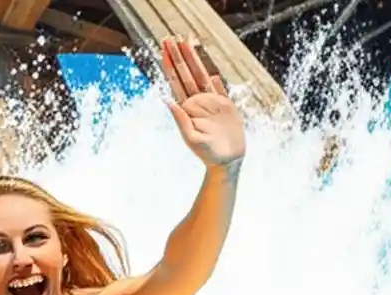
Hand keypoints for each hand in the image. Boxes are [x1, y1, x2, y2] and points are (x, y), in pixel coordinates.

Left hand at [160, 36, 244, 167]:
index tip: (162, 51)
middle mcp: (197, 102)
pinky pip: (220, 90)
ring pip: (201, 76)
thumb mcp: (191, 138)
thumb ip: (181, 119)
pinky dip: (215, 82)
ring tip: (187, 43)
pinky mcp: (226, 107)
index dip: (169, 66)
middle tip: (169, 39)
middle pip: (186, 74)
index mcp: (186, 108)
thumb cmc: (206, 153)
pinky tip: (211, 73)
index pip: (176, 82)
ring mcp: (211, 103)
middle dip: (178, 56)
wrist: (227, 160)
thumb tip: (168, 100)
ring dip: (194, 60)